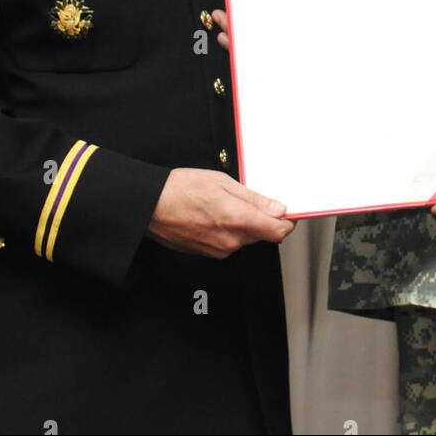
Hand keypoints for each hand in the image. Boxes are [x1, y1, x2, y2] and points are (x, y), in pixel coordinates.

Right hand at [147, 168, 293, 257]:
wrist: (149, 207)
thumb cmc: (179, 189)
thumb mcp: (222, 182)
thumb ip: (254, 198)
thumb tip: (277, 208)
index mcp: (237, 219)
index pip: (278, 231)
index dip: (287, 221)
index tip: (287, 212)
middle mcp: (230, 240)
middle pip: (262, 235)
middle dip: (261, 219)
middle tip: (246, 199)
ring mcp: (219, 250)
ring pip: (245, 238)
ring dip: (243, 224)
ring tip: (223, 204)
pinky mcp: (208, 253)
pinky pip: (229, 243)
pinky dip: (228, 230)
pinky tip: (213, 215)